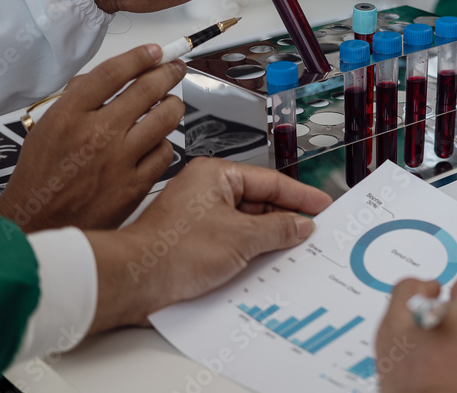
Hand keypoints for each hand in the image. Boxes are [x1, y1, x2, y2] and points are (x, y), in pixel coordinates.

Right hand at [0, 45, 184, 231]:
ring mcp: (119, 160)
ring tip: (171, 102)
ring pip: (166, 118)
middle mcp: (97, 134)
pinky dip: (164, 142)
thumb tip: (116, 76)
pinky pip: (165, 152)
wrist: (39, 221)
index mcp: (70, 115)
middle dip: (168, 72)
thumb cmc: (43, 173)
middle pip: (147, 89)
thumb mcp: (48, 125)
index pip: (113, 73)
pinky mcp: (135, 185)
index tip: (155, 51)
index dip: (140, 57)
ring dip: (173, 104)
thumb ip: (80, 98)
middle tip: (175, 68)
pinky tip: (157, 141)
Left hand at [85, 158, 331, 332]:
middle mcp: (205, 191)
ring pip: (246, 224)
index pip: (270, 181)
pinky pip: (232, 241)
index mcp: (215, 175)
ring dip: (267, 239)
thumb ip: (278, 229)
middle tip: (312, 231)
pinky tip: (265, 264)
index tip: (321, 205)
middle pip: (259, 202)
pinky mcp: (194, 241)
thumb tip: (300, 225)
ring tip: (293, 250)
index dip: (300, 196)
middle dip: (285, 219)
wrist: (134, 282)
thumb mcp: (241, 238)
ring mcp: (199, 217)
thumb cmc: (172, 251)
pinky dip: (249, 252)